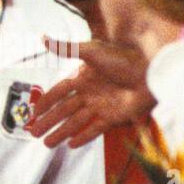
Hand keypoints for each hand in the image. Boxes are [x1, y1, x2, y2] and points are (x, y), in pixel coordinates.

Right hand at [27, 37, 154, 148]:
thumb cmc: (124, 58)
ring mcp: (100, 106)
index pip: (59, 91)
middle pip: (64, 110)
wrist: (150, 72)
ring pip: (75, 122)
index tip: (33, 112)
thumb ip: (66, 48)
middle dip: (48, 122)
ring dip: (60, 132)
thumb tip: (42, 38)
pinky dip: (83, 137)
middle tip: (33, 133)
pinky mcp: (113, 117)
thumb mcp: (92, 50)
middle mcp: (89, 92)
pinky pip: (94, 129)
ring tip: (46, 143)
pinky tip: (71, 145)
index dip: (46, 102)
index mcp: (83, 76)